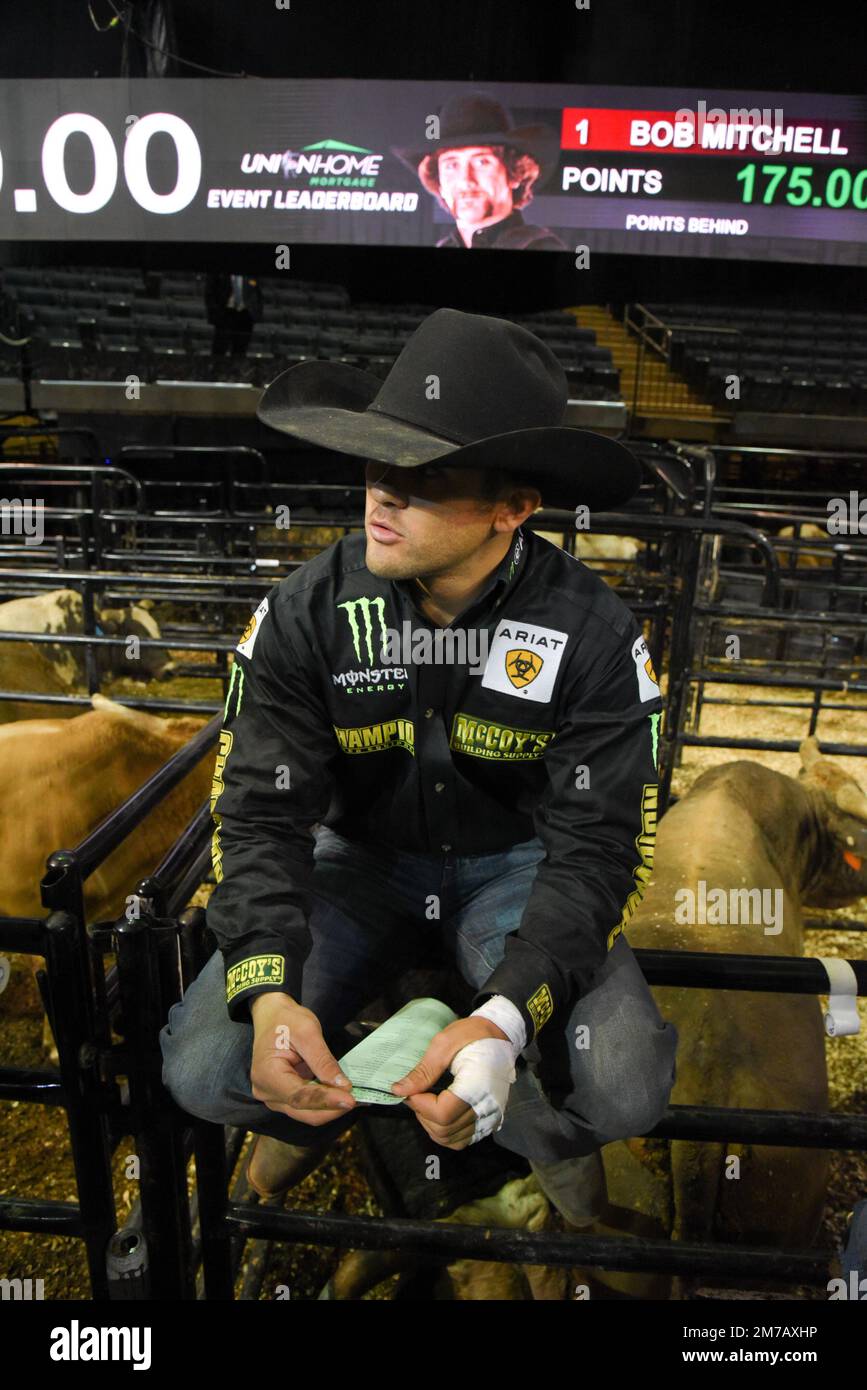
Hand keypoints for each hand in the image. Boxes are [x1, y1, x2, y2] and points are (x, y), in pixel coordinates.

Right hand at [250, 993, 355, 1126]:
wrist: (272, 1016)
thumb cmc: (286, 1020)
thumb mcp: (307, 1032)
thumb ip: (323, 1061)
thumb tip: (343, 1086)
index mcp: (267, 1074)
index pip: (299, 1096)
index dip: (326, 1100)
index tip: (351, 1100)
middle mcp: (266, 1091)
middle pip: (302, 1111)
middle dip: (331, 1108)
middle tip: (357, 1099)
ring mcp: (272, 1097)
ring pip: (305, 1113)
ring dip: (329, 1108)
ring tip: (353, 1098)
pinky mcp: (282, 1097)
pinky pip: (304, 1106)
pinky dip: (323, 1103)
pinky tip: (340, 1095)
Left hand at [390, 1016, 509, 1150]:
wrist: (500, 1035)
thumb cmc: (472, 1034)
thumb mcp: (444, 1043)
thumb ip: (423, 1071)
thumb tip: (399, 1091)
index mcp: (478, 1085)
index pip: (442, 1114)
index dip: (420, 1105)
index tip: (411, 1090)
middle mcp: (488, 1107)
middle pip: (444, 1129)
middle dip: (422, 1113)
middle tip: (417, 1093)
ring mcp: (491, 1117)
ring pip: (451, 1139)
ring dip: (431, 1124)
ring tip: (427, 1101)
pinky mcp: (490, 1121)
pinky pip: (462, 1140)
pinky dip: (445, 1132)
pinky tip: (439, 1113)